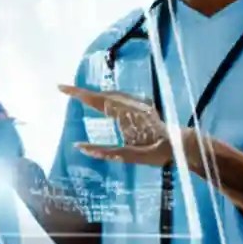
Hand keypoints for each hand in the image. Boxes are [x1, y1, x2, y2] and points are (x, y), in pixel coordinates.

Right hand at [59, 84, 189, 166]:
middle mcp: (130, 103)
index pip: (96, 100)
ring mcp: (137, 102)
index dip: (77, 93)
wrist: (182, 144)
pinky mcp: (141, 105)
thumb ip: (107, 153)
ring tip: (79, 95)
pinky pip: (118, 97)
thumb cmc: (158, 152)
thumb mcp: (132, 156)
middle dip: (83, 92)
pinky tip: (103, 102)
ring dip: (94, 94)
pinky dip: (105, 97)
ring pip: (111, 94)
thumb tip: (80, 147)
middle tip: (65, 91)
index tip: (60, 87)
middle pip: (102, 94)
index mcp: (125, 113)